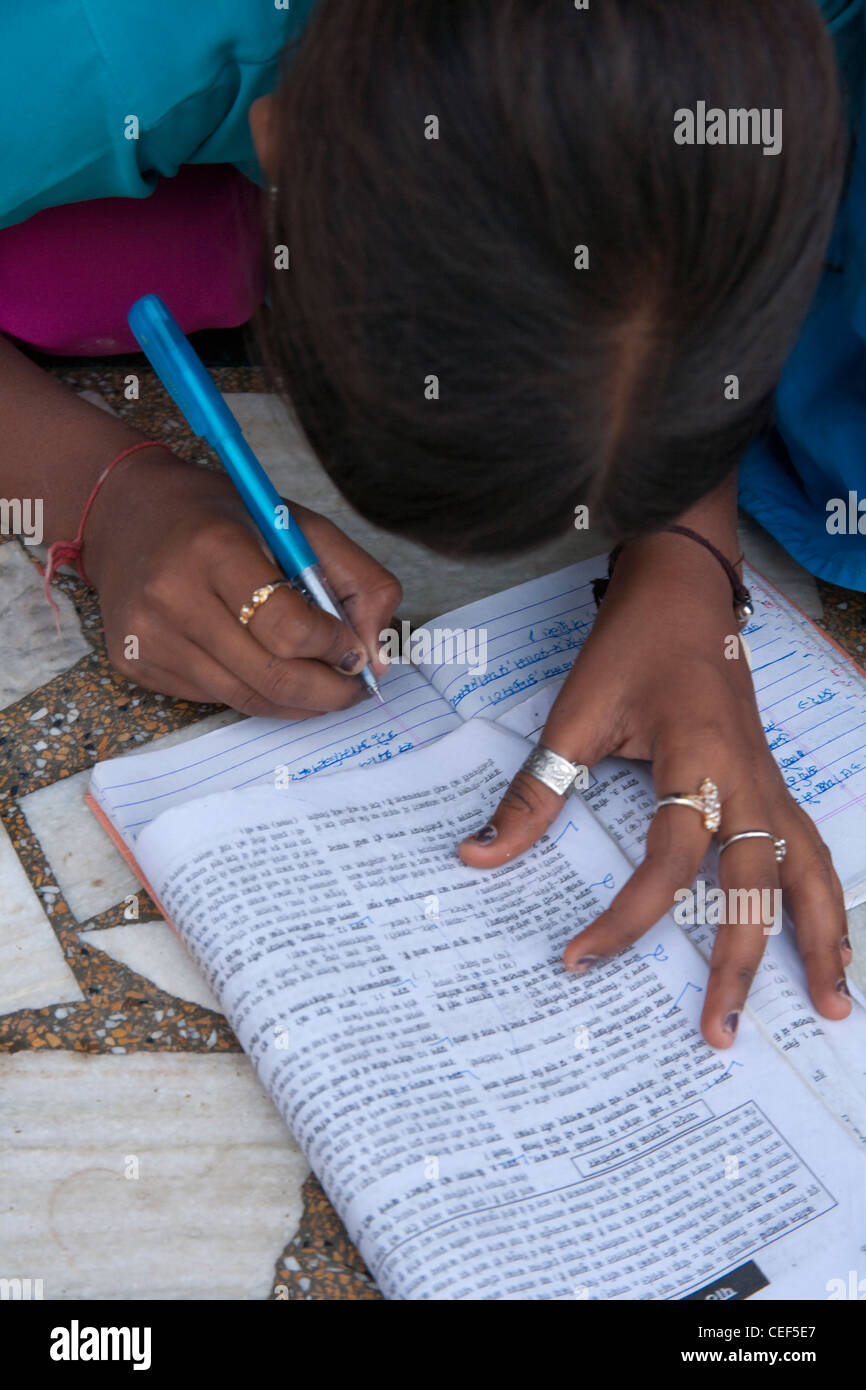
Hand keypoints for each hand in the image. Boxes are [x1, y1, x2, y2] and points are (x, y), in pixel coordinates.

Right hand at [86, 449, 400, 716]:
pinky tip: (265, 668)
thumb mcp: (299, 524)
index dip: (334, 648)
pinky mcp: (135, 663)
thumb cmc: (223, 518)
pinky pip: (215, 699)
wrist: (126, 515)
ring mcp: (147, 636)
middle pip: (272, 677)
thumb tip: (377, 656)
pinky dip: (254, 692)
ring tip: (322, 684)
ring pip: (247, 699)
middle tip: (354, 687)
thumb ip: (359, 582)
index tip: (356, 650)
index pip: (288, 628)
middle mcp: (172, 596)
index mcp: (215, 548)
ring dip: (298, 702)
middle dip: (329, 692)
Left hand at [459, 534, 852, 1046]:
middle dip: (737, 964)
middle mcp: (746, 780)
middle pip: (753, 886)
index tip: (578, 960)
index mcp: (696, 760)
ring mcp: (769, 783)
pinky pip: (810, 850)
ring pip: (808, 872)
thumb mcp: (576, 714)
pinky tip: (832, 942)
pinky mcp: (773, 783)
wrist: (685, 589)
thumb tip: (476, 857)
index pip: (667, 861)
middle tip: (716, 1034)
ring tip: (827, 1008)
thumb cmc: (631, 646)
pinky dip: (827, 901)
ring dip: (818, 940)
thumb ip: (535, 791)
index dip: (624, 918)